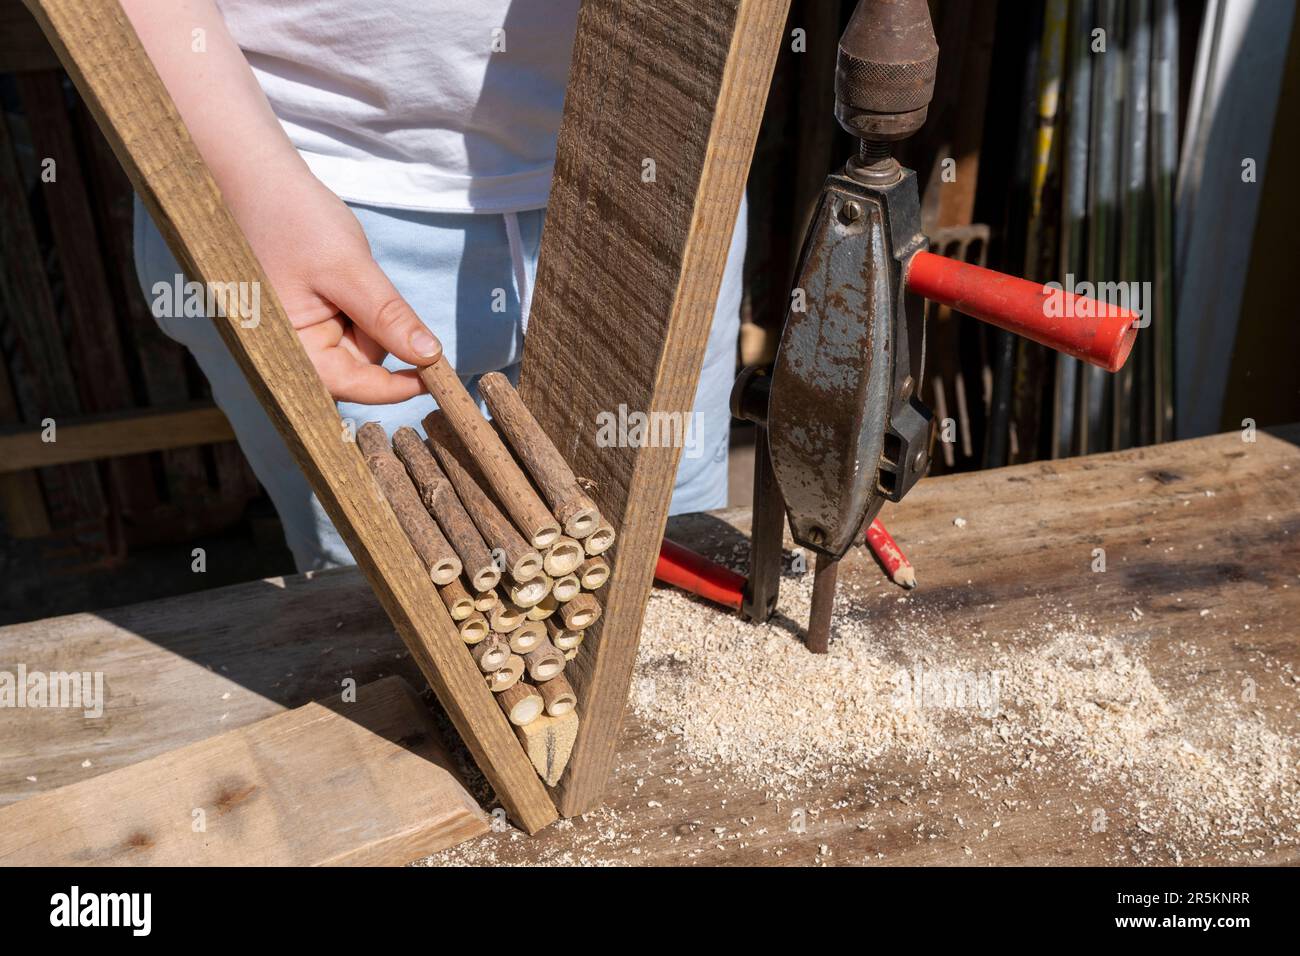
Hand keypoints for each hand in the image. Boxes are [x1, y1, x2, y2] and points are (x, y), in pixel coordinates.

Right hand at [230, 162, 440, 403]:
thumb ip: (388, 317)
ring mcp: (302, 334)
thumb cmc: (293, 220)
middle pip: (360, 366)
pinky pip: (351, 324)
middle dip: (377, 332)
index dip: (399, 386)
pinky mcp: (311, 318)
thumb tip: (431, 357)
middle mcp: (293, 350)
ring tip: (343, 271)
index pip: (354, 386)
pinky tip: (339, 273)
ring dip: (370, 314)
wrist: (258, 179)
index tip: (439, 376)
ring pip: (361, 344)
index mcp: (290, 349)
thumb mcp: (349, 270)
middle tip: (362, 285)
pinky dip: (360, 304)